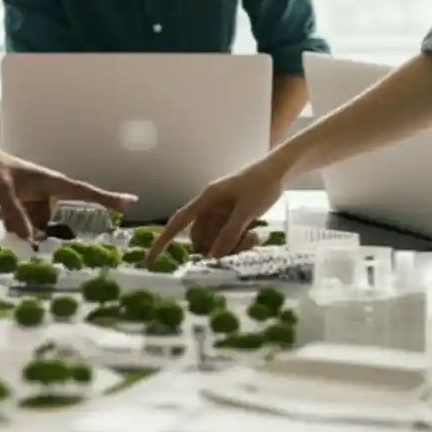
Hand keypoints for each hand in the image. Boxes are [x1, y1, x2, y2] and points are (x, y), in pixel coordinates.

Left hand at [0, 132, 136, 240]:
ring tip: (2, 207)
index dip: (107, 199)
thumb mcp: (0, 188)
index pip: (84, 192)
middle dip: (44, 225)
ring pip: (39, 227)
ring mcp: (35, 203)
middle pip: (58, 218)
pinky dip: (15, 227)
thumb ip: (14, 213)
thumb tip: (32, 238)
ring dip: (24, 227)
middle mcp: (47, 193)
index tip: (130, 204)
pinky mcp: (23, 211)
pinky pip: (25, 228)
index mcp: (50, 181)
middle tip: (26, 216)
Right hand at [147, 158, 287, 260]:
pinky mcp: (232, 219)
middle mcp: (209, 208)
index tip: (151, 260)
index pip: (178, 222)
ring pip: (215, 241)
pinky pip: (227, 238)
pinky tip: (256, 235)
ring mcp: (220, 214)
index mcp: (206, 200)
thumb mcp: (246, 210)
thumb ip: (230, 233)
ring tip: (254, 237)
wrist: (280, 171)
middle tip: (243, 244)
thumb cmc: (261, 185)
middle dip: (216, 248)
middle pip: (200, 238)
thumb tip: (213, 256)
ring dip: (231, 246)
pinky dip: (238, 241)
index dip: (163, 241)